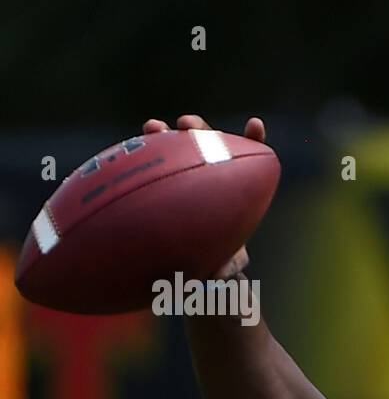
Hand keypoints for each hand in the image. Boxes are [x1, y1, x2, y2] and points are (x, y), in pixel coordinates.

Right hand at [141, 115, 266, 277]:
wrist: (189, 271)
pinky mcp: (153, 187)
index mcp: (229, 192)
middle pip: (205, 147)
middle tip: (186, 125)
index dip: (251, 141)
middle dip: (198, 130)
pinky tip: (123, 150)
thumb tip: (218, 273)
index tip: (255, 126)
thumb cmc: (215, 264)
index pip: (243, 160)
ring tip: (153, 127)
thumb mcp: (227, 266)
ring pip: (173, 151)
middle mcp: (205, 180)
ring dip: (163, 136)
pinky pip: (143, 169)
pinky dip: (136, 157)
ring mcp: (178, 180)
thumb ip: (228, 267)